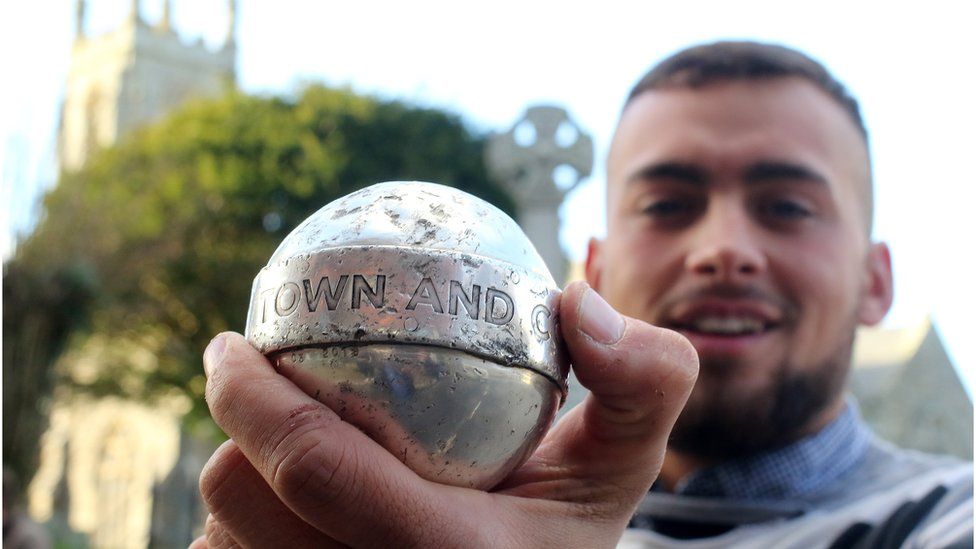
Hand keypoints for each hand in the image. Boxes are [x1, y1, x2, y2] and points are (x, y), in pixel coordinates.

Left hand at [191, 281, 697, 547]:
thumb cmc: (563, 531)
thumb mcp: (621, 461)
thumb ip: (640, 378)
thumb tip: (574, 298)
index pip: (313, 465)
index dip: (246, 393)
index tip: (230, 342)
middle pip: (242, 503)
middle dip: (236, 434)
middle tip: (255, 386)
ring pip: (224, 543)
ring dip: (239, 481)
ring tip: (272, 449)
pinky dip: (244, 532)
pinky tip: (282, 513)